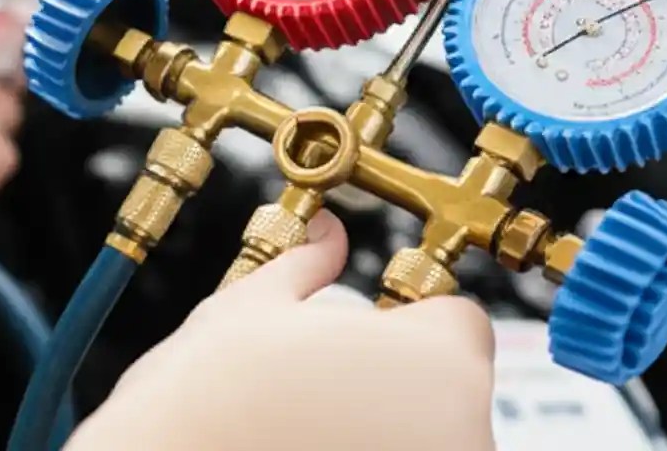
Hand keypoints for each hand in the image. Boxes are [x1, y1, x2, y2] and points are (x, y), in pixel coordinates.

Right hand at [67, 213, 496, 450]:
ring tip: (309, 423)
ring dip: (386, 424)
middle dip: (394, 376)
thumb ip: (308, 265)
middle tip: (321, 379)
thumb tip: (325, 236)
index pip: (458, 318)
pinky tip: (312, 446)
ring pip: (430, 433)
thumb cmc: (203, 401)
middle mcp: (463, 428)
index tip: (368, 330)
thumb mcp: (251, 307)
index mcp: (437, 356)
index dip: (406, 318)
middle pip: (449, 381)